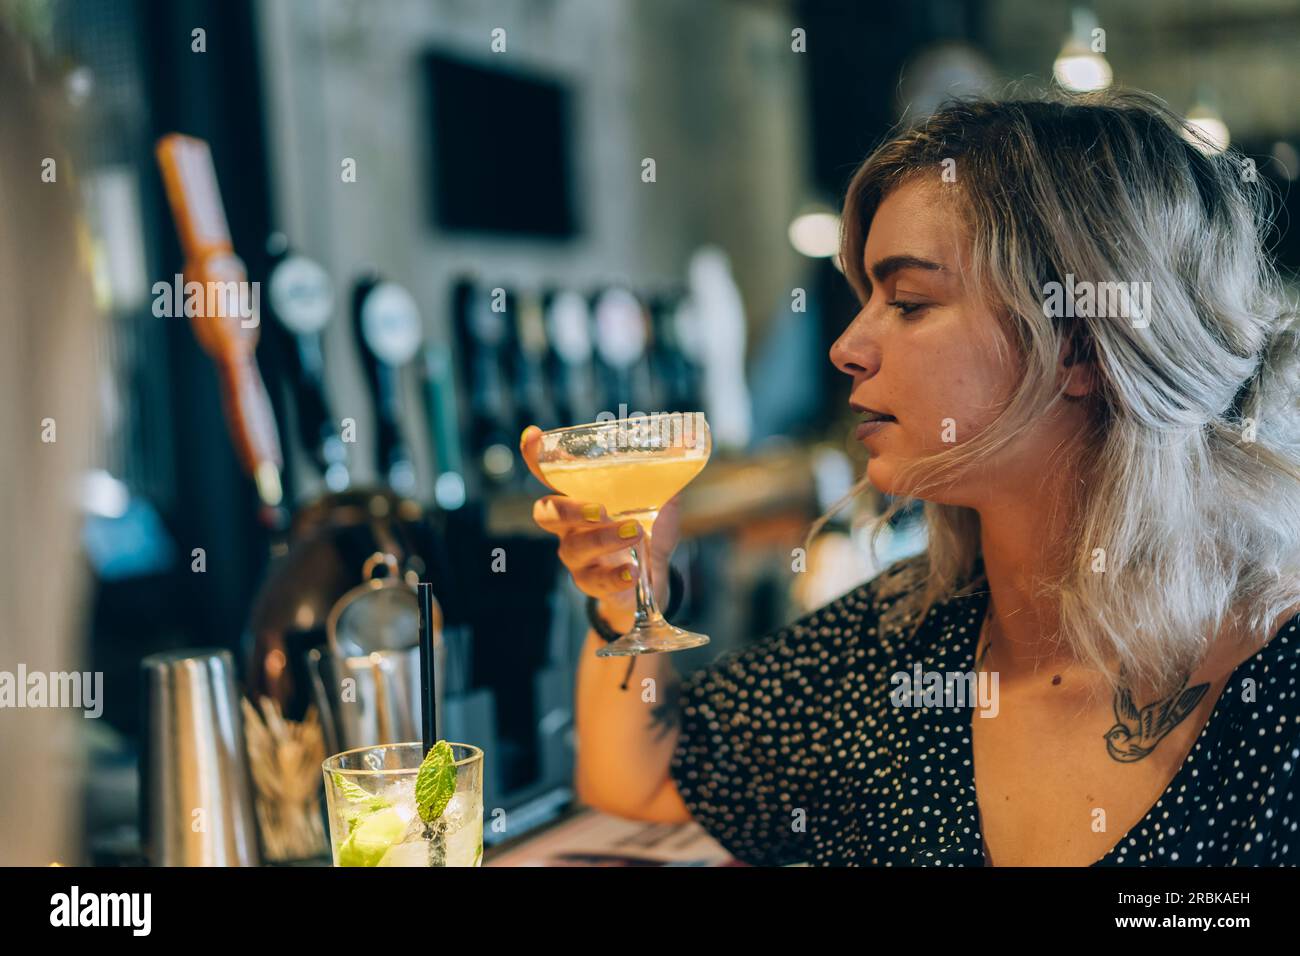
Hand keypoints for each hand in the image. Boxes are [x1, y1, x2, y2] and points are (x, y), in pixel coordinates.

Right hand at [520, 425, 680, 628]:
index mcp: (581, 496)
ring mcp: (578, 556)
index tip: (531, 436)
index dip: (536, 456)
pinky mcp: (592, 583)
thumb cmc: (648, 529)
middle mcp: (570, 525)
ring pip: (574, 547)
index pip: (549, 474)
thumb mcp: (660, 500)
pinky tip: (632, 572)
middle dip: (570, 509)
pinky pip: (595, 581)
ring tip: (635, 532)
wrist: (653, 577)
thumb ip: (666, 475)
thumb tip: (686, 439)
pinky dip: (614, 577)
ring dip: (604, 539)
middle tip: (601, 509)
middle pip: (547, 513)